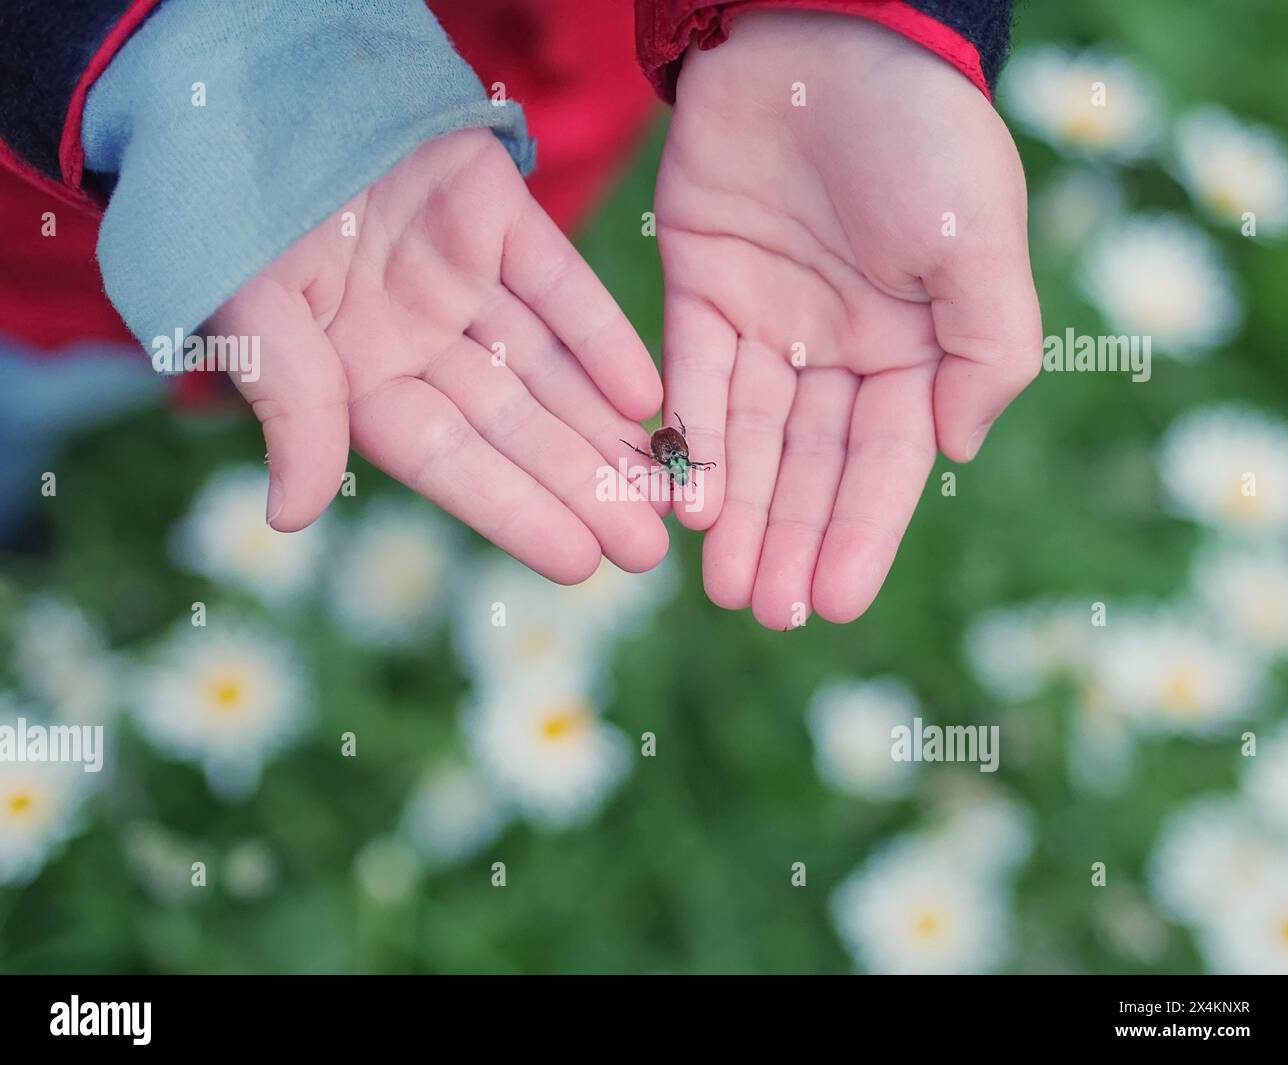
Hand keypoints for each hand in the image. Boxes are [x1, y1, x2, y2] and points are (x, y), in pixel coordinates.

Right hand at [209, 128, 667, 582]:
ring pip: (550, 368)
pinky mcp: (495, 216)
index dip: (514, 509)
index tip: (581, 561)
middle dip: (583, 485)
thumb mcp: (250, 313)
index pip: (448, 460)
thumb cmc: (227, 209)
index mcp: (357, 378)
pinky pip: (558, 284)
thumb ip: (291, 408)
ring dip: (608, 427)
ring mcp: (461, 280)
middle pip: (517, 428)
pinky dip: (602, 334)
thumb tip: (289, 518)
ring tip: (670, 484)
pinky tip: (648, 393)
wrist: (249, 87)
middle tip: (650, 548)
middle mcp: (418, 342)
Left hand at [655, 11, 1040, 626]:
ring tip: (723, 587)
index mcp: (916, 346)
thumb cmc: (919, 135)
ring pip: (749, 439)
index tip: (835, 605)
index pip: (885, 461)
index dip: (860, 533)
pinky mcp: (701, 290)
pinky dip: (690, 436)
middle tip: (766, 614)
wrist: (823, 34)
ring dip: (736, 512)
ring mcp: (768, 323)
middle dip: (790, 540)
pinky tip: (685, 499)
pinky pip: (693, 378)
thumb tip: (956, 451)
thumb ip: (987, 352)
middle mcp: (839, 348)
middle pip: (810, 465)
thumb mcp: (980, 243)